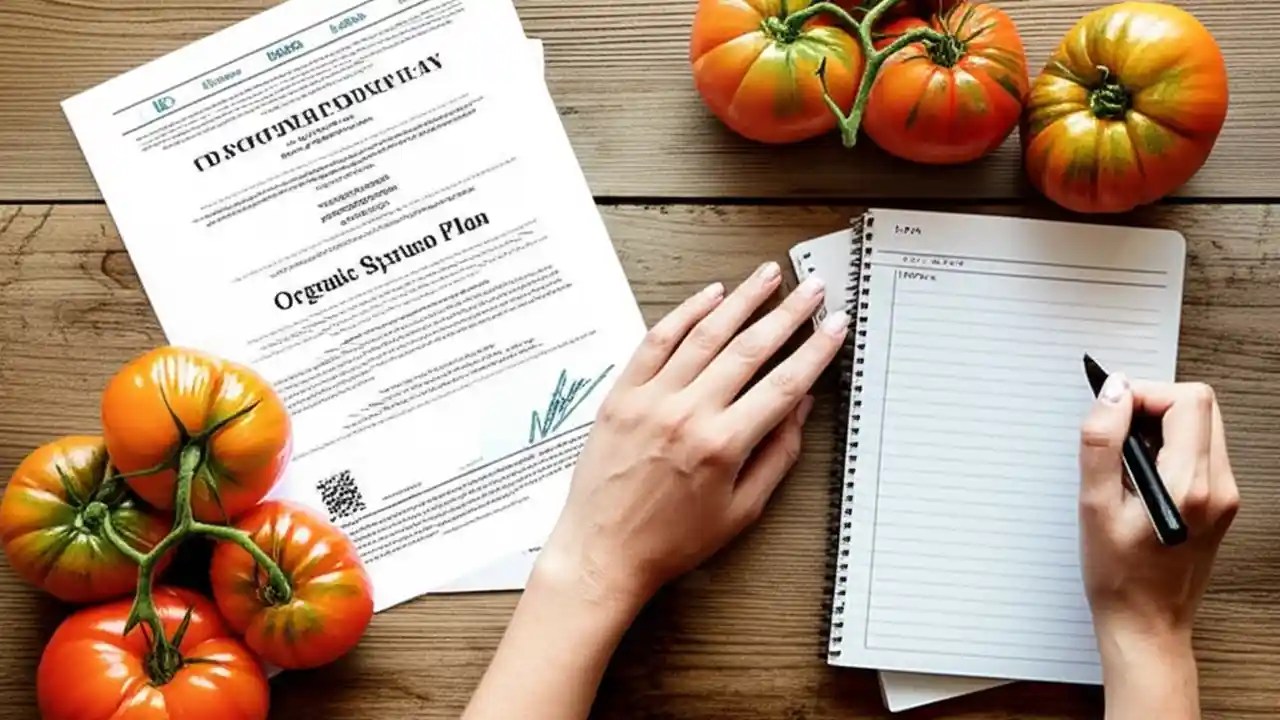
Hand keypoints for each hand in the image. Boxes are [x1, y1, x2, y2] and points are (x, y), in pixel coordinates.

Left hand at [537, 262, 847, 610]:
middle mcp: (688, 414)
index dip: (816, 350)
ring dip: (742, 300)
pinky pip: (656, 341)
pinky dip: (685, 313)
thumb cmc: (671, 541)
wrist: (603, 552)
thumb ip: (777, 455)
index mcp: (723, 446)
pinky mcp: (621, 395)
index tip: (834, 325)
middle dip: (787, 314)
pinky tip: (711, 295)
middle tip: (812, 288)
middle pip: (749, 349)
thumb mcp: (741, 510)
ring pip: (704, 334)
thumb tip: (800, 407)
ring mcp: (651, 400)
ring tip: (768, 276)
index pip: (783, 384)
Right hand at [1078, 375, 1238, 718]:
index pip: (1185, 400)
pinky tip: (1139, 477)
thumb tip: (1112, 391)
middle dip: (1152, 405)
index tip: (1110, 412)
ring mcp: (1224, 494)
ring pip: (1200, 425)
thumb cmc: (1117, 576)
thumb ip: (1102, 442)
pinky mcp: (1219, 501)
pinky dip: (1168, 447)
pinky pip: (1199, 450)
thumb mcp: (1094, 506)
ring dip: (1159, 426)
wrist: (1145, 623)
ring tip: (1124, 463)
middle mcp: (1218, 486)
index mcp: (1190, 485)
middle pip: (1199, 406)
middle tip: (1116, 434)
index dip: (1143, 394)